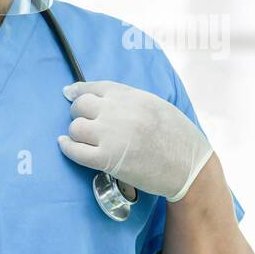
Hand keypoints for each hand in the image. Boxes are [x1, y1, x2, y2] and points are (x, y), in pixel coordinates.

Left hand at [57, 80, 212, 200]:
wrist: (189, 166)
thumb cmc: (177, 137)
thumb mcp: (156, 106)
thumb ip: (130, 100)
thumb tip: (104, 99)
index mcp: (132, 96)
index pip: (95, 87)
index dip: (78, 91)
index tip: (69, 94)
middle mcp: (118, 112)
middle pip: (80, 106)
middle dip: (79, 113)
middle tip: (85, 123)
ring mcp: (110, 135)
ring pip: (75, 128)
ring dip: (77, 133)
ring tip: (85, 139)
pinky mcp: (107, 159)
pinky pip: (75, 151)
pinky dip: (67, 148)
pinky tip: (66, 146)